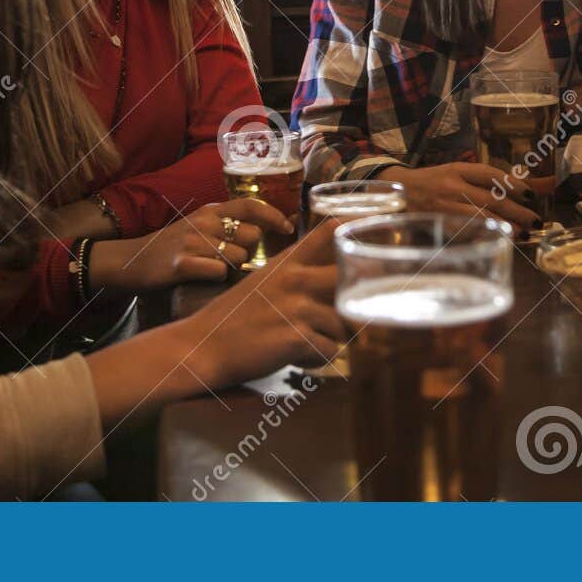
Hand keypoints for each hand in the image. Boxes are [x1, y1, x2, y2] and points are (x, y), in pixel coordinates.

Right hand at [87, 198, 293, 291]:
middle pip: (251, 237)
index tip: (289, 227)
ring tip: (212, 270)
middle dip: (250, 253)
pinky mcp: (182, 263)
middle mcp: (204, 222)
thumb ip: (227, 225)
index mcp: (210, 211)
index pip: (251, 205)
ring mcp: (192, 241)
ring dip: (232, 269)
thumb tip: (266, 231)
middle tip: (234, 262)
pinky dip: (216, 279)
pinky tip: (202, 278)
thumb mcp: (198, 227)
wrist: (129, 262)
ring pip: (238, 258)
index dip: (274, 216)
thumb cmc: (172, 248)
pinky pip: (218, 273)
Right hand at [178, 219, 344, 382]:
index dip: (357, 223)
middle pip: (349, 278)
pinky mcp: (296, 339)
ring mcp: (296, 309)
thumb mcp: (263, 281)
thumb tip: (334, 278)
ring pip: (344, 324)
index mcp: (287, 263)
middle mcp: (295, 280)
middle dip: (357, 299)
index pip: (329, 231)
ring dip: (332, 338)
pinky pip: (331, 352)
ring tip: (308, 342)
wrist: (203, 346)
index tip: (379, 222)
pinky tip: (300, 357)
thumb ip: (296, 273)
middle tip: (354, 311)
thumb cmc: (234, 316)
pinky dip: (318, 359)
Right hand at [385, 162, 539, 230]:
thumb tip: (532, 185)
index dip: (513, 184)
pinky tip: (501, 239)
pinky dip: (486, 235)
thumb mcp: (458, 173)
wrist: (398, 192)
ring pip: (481, 216)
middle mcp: (451, 186)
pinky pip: (467, 231)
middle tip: (536, 220)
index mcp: (457, 169)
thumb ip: (490, 181)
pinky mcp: (440, 224)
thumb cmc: (434, 182)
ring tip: (524, 233)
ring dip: (506, 226)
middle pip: (490, 198)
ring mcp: (444, 206)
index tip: (530, 194)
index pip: (490, 174)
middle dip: (517, 211)